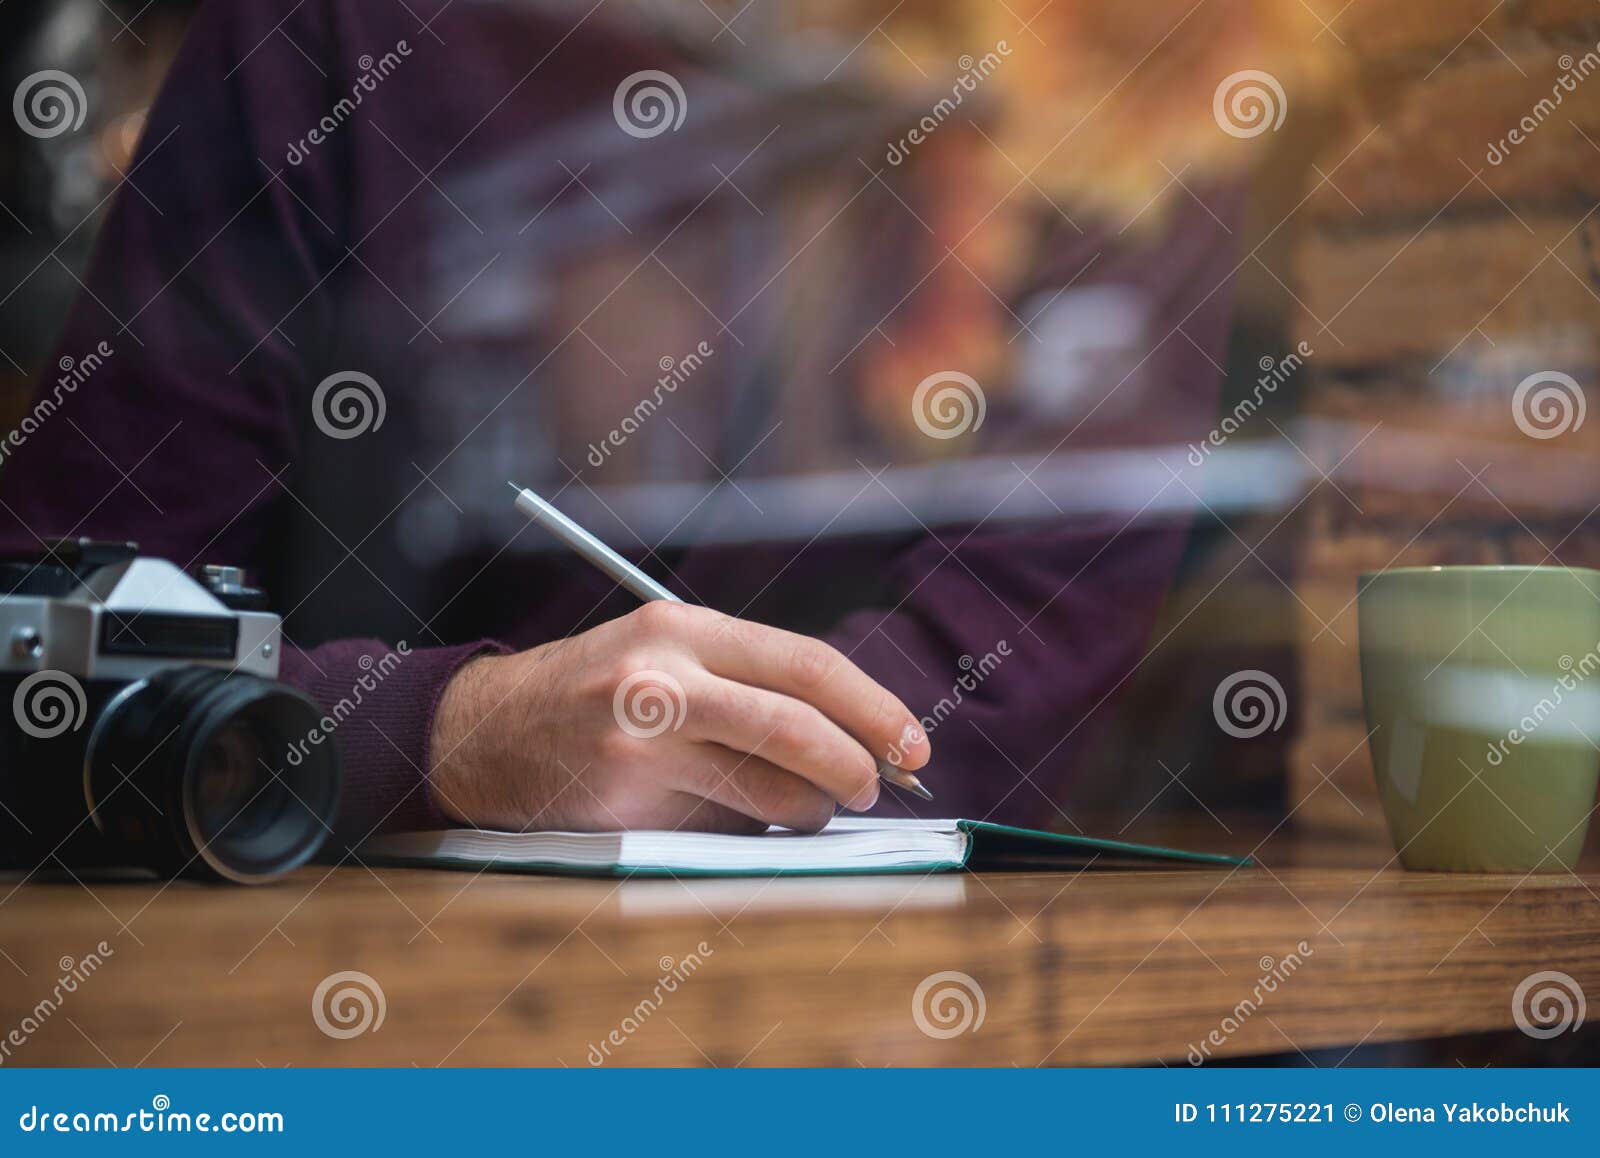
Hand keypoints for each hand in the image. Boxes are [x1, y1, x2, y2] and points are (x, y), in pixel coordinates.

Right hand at [426, 602, 930, 833]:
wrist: (480, 735)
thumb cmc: (594, 695)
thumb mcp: (665, 655)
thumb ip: (751, 682)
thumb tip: (858, 737)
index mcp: (683, 629)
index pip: (807, 664)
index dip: (874, 707)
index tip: (912, 744)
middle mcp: (662, 681)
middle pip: (799, 729)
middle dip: (858, 767)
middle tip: (878, 788)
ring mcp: (640, 748)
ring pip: (772, 795)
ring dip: (808, 812)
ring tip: (801, 806)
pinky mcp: (625, 808)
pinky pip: (724, 832)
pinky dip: (747, 834)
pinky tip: (720, 817)